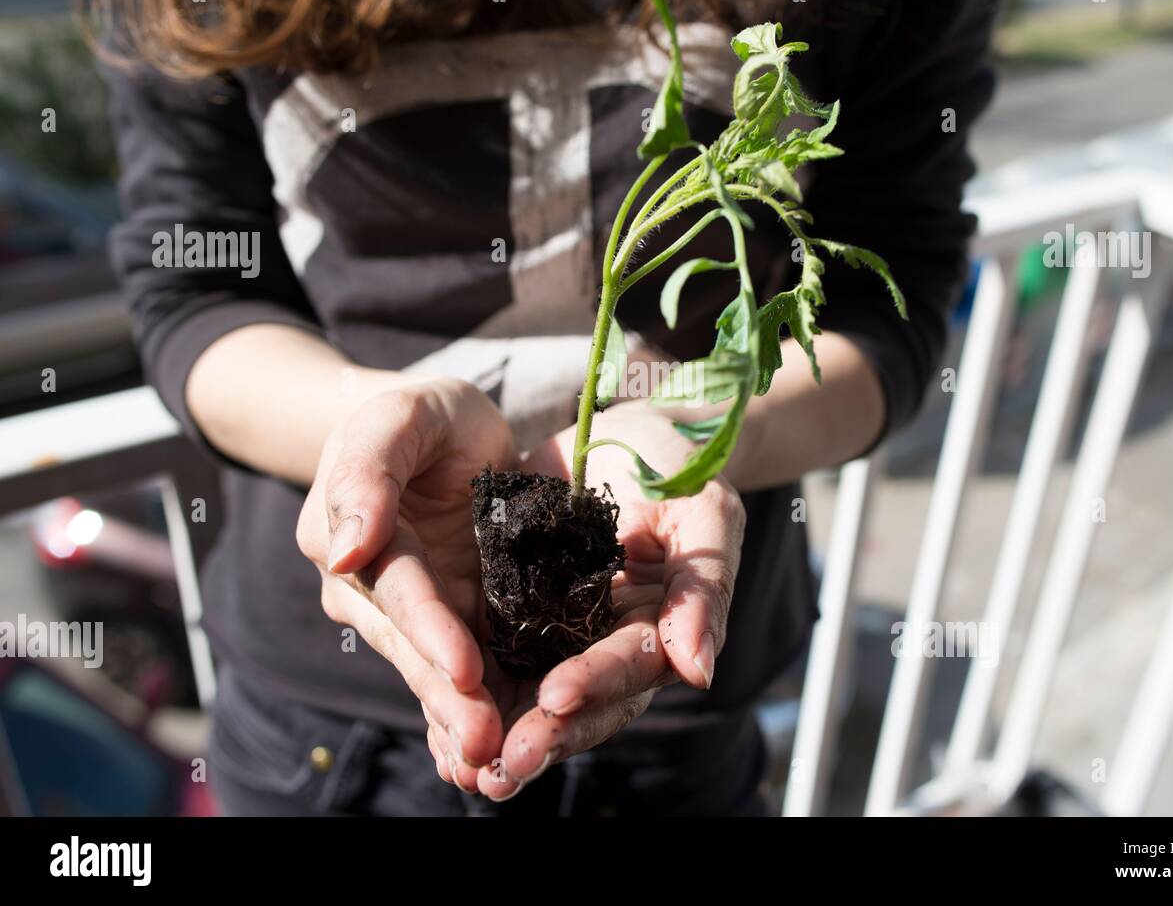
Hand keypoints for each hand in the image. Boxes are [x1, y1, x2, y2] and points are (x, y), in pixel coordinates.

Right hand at [296, 379, 515, 791]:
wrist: (443, 433)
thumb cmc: (423, 415)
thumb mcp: (400, 415)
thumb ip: (367, 471)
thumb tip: (343, 547)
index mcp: (349, 534)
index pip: (396, 588)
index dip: (429, 630)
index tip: (464, 670)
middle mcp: (370, 586)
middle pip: (413, 645)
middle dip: (449, 697)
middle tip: (487, 745)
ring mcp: (407, 612)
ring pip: (433, 670)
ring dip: (462, 718)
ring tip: (495, 764)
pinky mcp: (446, 624)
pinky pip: (457, 673)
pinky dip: (472, 713)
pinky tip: (492, 760)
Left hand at [459, 405, 745, 800]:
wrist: (628, 432)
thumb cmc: (682, 467)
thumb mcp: (706, 514)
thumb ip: (704, 590)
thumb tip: (698, 673)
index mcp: (657, 626)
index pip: (628, 667)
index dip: (595, 684)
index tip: (554, 699)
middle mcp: (605, 641)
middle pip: (578, 704)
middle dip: (542, 736)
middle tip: (502, 769)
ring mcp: (558, 630)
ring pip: (529, 698)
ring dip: (499, 736)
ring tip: (463, 768)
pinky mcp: (513, 608)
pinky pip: (490, 662)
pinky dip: (466, 698)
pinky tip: (438, 733)